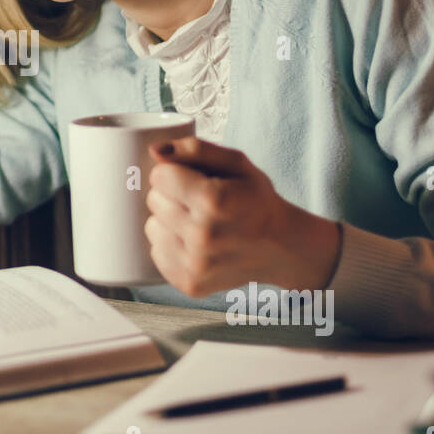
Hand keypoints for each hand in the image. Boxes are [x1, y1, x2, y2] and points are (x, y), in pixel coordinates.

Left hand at [143, 136, 342, 297]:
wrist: (282, 247)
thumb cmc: (256, 200)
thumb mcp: (237, 163)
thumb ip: (194, 149)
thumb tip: (154, 150)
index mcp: (213, 200)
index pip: (159, 176)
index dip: (175, 173)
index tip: (195, 180)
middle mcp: (202, 236)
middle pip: (153, 200)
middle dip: (172, 196)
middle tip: (201, 203)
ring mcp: (195, 265)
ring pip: (152, 227)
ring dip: (169, 222)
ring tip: (199, 223)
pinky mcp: (189, 284)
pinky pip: (157, 253)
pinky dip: (172, 246)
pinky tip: (196, 244)